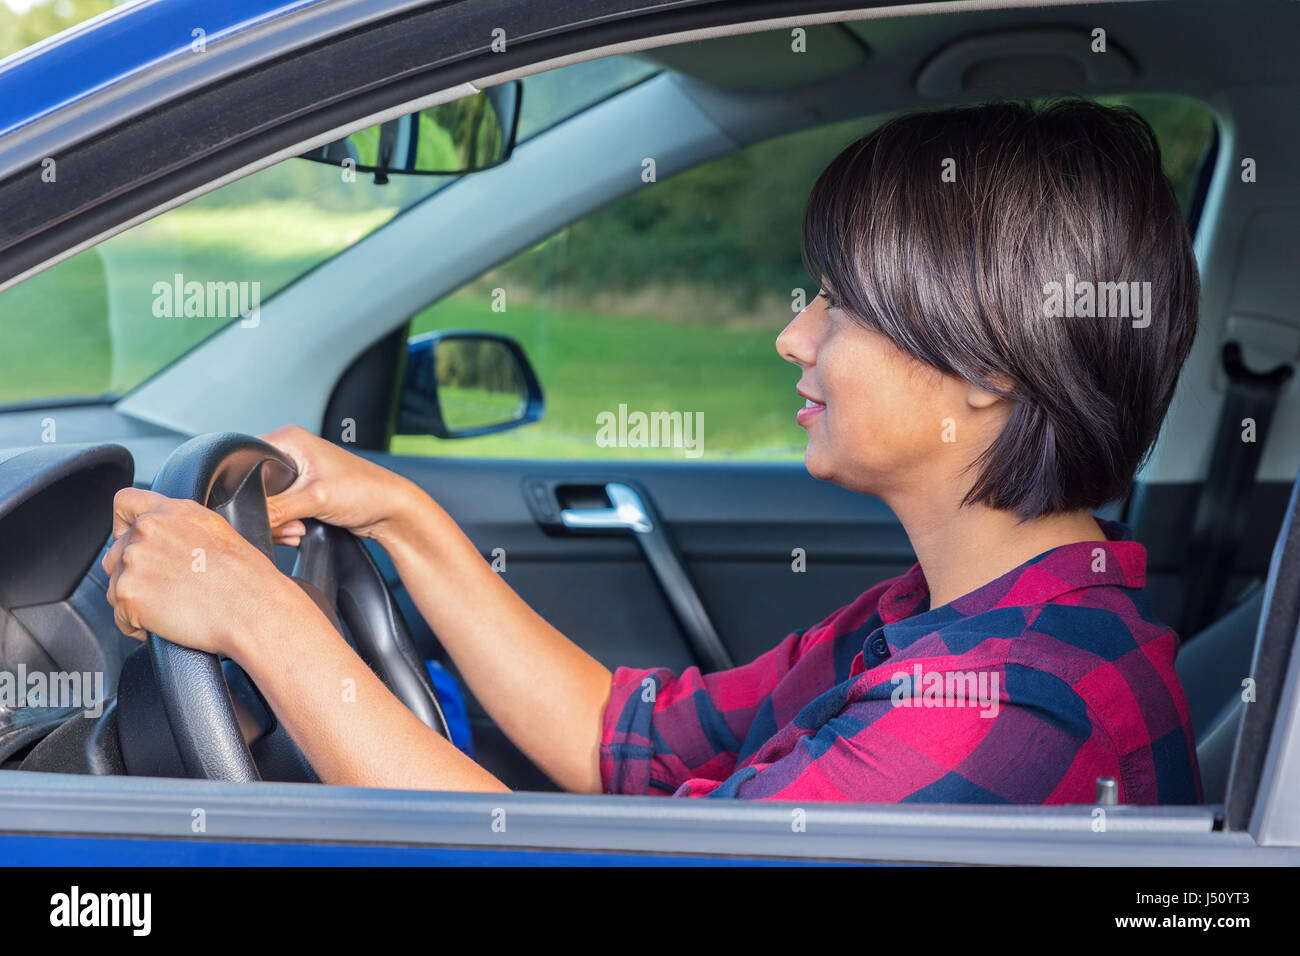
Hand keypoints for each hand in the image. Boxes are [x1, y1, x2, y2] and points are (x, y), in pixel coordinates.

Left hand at [101, 488, 307, 658]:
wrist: (252, 608)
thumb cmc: (248, 578)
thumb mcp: (217, 531)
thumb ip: (181, 526)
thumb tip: (168, 540)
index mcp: (171, 512)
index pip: (125, 503)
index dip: (124, 525)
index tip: (134, 542)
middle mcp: (147, 531)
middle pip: (115, 554)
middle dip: (134, 574)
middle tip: (168, 590)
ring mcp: (133, 562)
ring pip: (116, 587)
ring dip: (137, 602)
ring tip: (173, 609)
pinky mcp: (127, 594)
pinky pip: (121, 617)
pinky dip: (139, 627)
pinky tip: (169, 624)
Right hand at [258, 424, 422, 546]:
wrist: (390, 511)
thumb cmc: (364, 491)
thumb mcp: (315, 498)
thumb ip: (277, 509)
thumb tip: (248, 518)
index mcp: (289, 439)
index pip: (245, 460)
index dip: (245, 487)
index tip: (258, 508)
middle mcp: (291, 452)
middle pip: (254, 486)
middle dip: (268, 511)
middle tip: (289, 523)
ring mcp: (297, 473)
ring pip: (266, 502)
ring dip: (278, 522)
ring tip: (298, 529)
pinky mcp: (303, 492)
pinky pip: (280, 511)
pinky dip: (286, 525)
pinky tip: (299, 532)